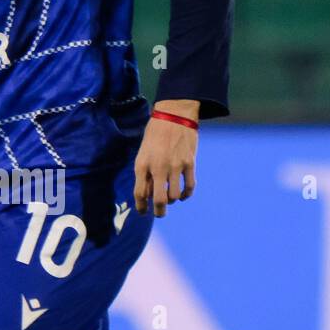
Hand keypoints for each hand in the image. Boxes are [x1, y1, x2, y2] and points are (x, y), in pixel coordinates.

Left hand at [133, 101, 198, 217]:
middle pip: (158, 200)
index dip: (141, 207)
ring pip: (174, 196)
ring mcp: (175, 166)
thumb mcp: (143, 153)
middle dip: (159, 212)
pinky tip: (183, 194)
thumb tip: (148, 195)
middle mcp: (158, 167)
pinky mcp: (189, 163)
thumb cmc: (155, 135)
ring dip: (172, 201)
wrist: (174, 116)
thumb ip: (145, 173)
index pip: (140, 193)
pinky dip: (186, 195)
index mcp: (142, 164)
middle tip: (159, 213)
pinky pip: (189, 187)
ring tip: (170, 198)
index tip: (143, 212)